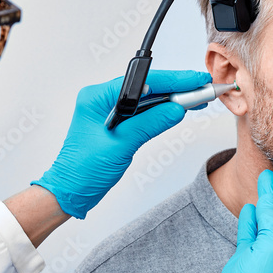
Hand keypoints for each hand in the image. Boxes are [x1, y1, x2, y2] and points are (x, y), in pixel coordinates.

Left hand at [32, 70, 210, 218]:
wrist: (70, 192)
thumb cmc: (82, 171)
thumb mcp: (120, 146)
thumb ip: (149, 124)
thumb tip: (176, 109)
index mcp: (96, 98)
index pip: (142, 81)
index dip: (173, 80)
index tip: (196, 80)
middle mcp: (101, 99)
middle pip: (146, 87)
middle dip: (176, 88)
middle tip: (203, 88)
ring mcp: (108, 111)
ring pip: (146, 99)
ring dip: (171, 99)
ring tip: (197, 98)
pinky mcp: (115, 123)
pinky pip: (142, 112)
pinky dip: (160, 111)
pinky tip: (178, 110)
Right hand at [192, 167, 272, 272]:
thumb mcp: (271, 247)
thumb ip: (272, 218)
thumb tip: (269, 195)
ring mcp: (267, 251)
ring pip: (270, 216)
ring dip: (268, 196)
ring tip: (268, 174)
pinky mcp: (247, 257)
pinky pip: (252, 230)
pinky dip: (252, 216)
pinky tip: (252, 205)